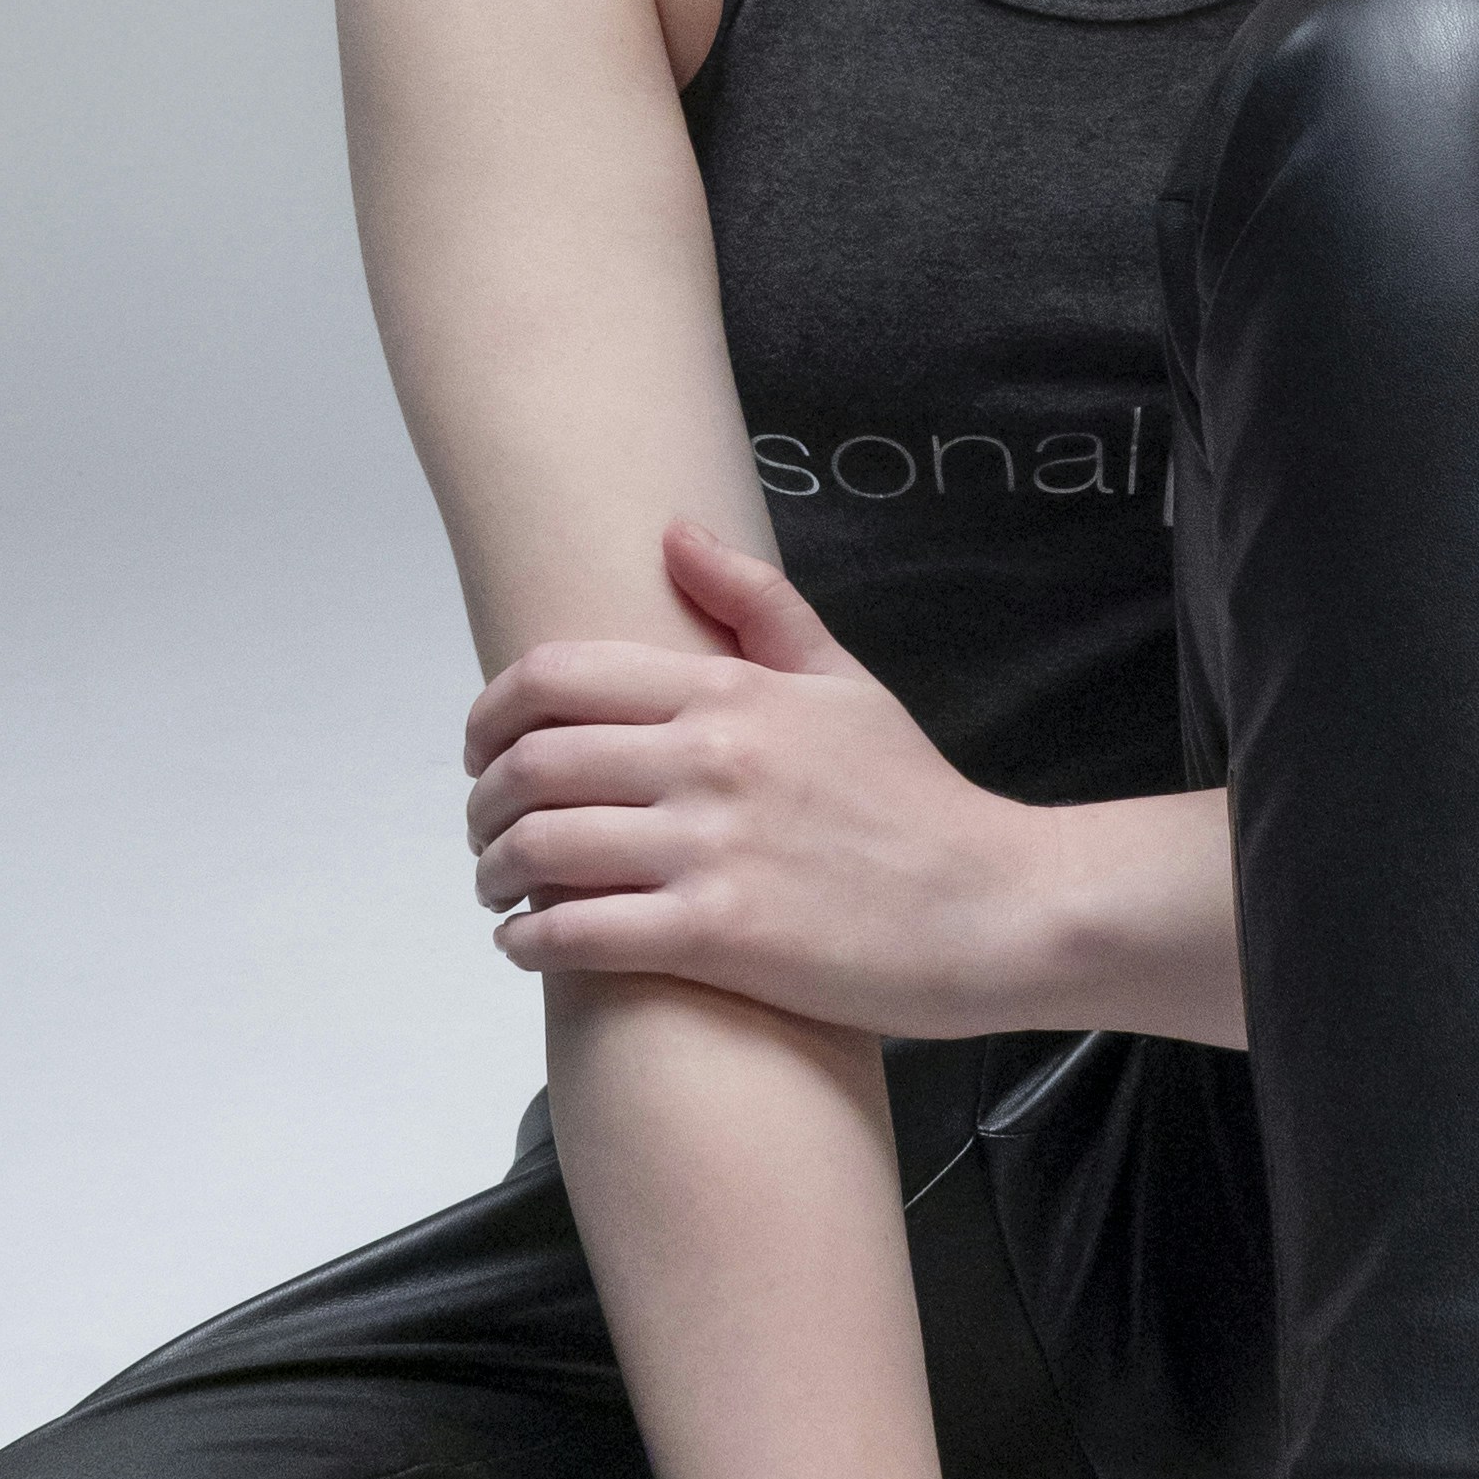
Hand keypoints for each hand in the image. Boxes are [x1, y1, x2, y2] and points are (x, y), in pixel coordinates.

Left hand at [464, 523, 1052, 1037]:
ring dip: (496, 873)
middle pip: (533, 763)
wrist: (995, 907)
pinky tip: (528, 945)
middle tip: (485, 830)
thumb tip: (673, 532)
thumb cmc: (916, 801)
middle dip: (482, 802)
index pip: (559, 676)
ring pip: (541, 847)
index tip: (484, 749)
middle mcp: (709, 760)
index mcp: (730, 692)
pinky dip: (530, 940)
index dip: (491, 712)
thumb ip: (756, 604)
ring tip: (500, 890)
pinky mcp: (720, 936)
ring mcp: (711, 849)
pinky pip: (579, 932)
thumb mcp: (843, 681)